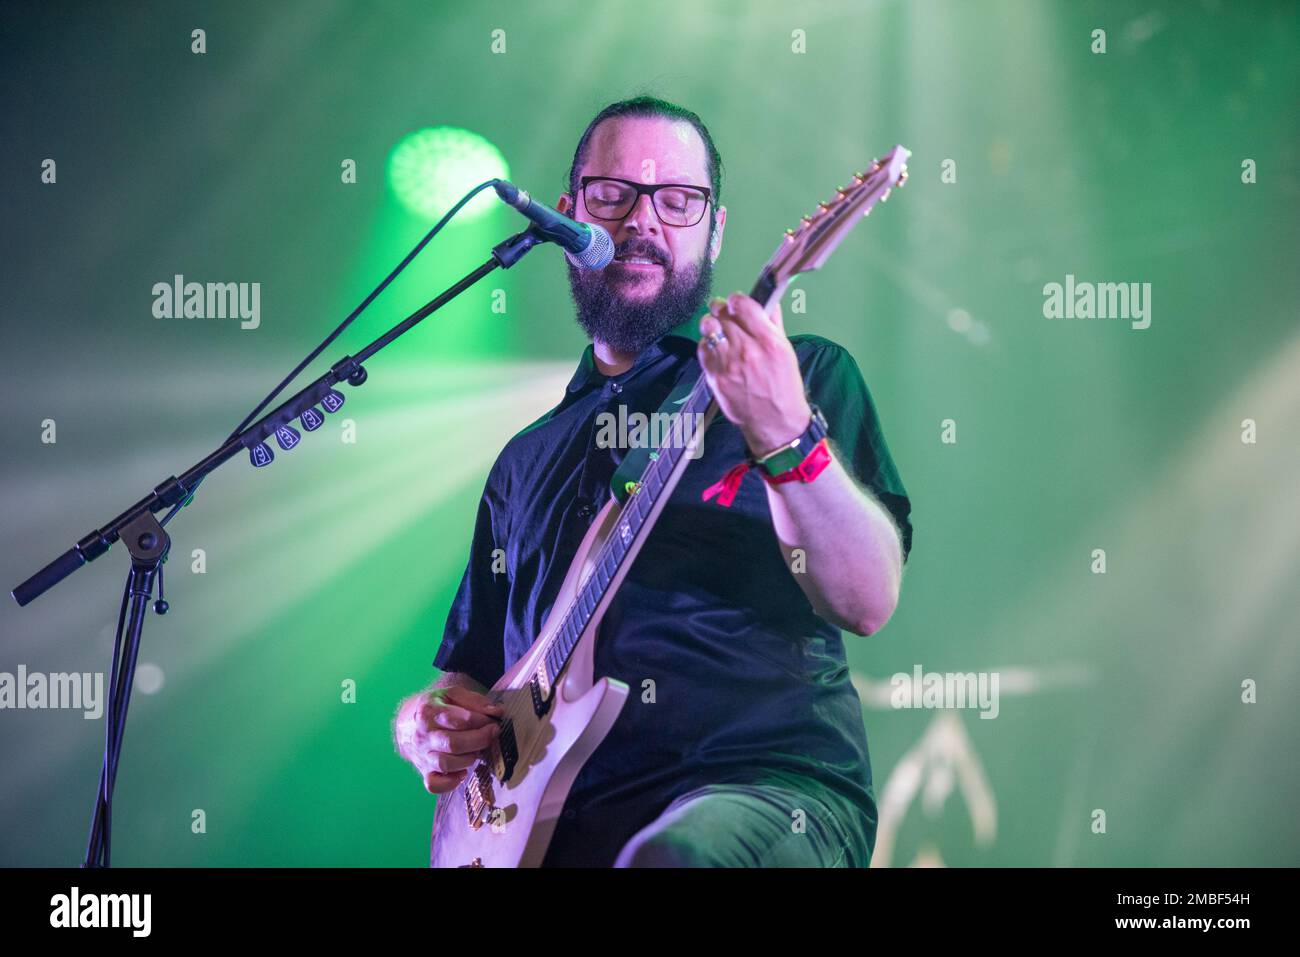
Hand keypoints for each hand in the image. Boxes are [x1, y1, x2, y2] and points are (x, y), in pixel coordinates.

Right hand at [395, 686, 504, 793]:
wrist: (408, 723)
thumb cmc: (435, 707)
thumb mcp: (451, 694)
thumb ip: (475, 700)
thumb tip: (496, 712)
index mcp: (428, 712)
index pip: (460, 720)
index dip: (482, 721)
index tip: (493, 721)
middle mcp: (423, 736)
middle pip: (454, 744)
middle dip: (480, 740)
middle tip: (492, 734)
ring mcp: (422, 755)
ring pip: (446, 764)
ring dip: (469, 759)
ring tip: (476, 750)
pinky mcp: (424, 771)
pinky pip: (434, 785)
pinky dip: (450, 783)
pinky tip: (462, 772)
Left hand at [698, 292, 811, 455]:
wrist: (775, 421)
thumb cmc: (784, 387)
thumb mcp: (786, 352)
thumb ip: (774, 324)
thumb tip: (768, 302)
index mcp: (769, 341)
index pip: (743, 305)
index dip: (736, 299)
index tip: (735, 301)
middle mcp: (747, 350)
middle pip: (723, 314)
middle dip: (721, 309)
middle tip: (722, 311)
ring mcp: (729, 364)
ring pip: (708, 328)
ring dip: (711, 323)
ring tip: (715, 326)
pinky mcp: (715, 377)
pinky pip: (702, 349)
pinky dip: (706, 343)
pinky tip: (714, 347)